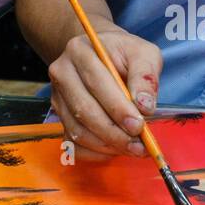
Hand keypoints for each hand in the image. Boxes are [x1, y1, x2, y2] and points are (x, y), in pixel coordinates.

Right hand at [48, 26, 162, 161]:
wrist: (102, 54)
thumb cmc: (124, 54)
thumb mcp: (143, 53)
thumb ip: (146, 76)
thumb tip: (145, 106)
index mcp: (80, 51)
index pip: (97, 83)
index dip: (118, 108)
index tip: (139, 125)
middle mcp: (62, 73)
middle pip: (84, 110)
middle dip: (114, 132)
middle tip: (139, 144)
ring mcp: (58, 97)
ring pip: (77, 130)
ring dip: (107, 145)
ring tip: (134, 148)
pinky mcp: (60, 118)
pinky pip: (73, 143)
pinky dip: (95, 153)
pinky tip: (116, 150)